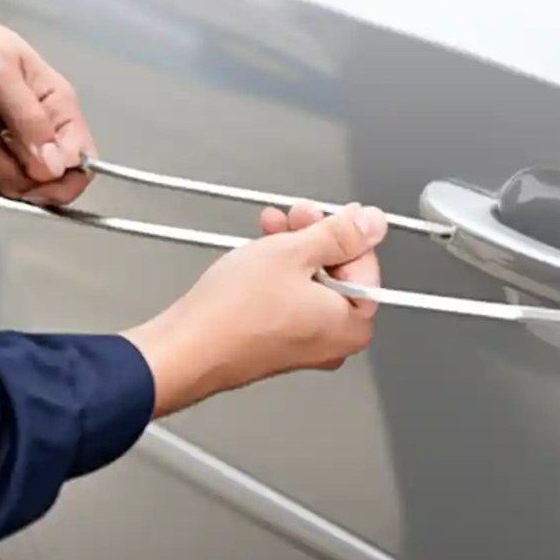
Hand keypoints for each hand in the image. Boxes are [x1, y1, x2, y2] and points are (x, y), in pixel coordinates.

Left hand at [0, 0, 93, 204]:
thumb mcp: (0, 77)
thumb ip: (29, 122)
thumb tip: (53, 167)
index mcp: (59, 112)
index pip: (82, 164)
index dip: (58, 180)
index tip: (28, 173)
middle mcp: (41, 135)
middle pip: (41, 184)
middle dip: (5, 169)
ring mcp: (10, 148)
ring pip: (4, 186)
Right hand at [123, 204, 387, 417]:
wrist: (186, 347)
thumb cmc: (235, 311)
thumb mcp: (296, 253)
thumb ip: (341, 234)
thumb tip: (373, 223)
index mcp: (353, 323)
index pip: (366, 264)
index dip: (346, 231)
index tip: (330, 212)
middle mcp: (334, 340)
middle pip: (338, 271)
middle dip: (315, 236)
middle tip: (297, 214)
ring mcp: (305, 344)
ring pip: (311, 281)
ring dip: (292, 247)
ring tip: (270, 226)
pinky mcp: (277, 342)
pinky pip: (290, 298)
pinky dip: (279, 271)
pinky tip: (260, 249)